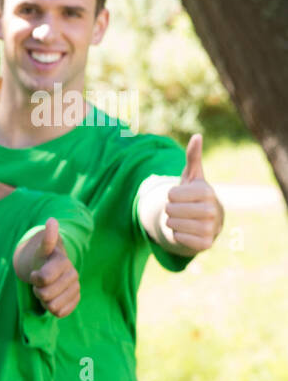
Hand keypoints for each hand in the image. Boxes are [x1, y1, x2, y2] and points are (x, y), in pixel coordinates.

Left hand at [19, 218, 79, 316]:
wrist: (50, 268)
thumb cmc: (42, 258)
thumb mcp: (40, 248)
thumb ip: (47, 238)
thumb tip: (52, 221)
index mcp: (62, 262)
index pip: (43, 278)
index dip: (35, 279)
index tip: (34, 274)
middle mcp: (72, 274)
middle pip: (45, 295)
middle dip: (37, 291)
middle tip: (38, 284)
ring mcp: (75, 288)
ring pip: (53, 306)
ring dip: (45, 300)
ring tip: (46, 289)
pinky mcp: (75, 299)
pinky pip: (60, 313)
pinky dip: (53, 308)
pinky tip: (53, 298)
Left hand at [164, 135, 223, 252]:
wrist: (207, 222)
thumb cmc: (195, 195)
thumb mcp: (192, 176)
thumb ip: (193, 157)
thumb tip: (197, 136)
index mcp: (207, 191)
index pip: (171, 194)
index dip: (171, 195)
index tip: (181, 196)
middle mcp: (211, 210)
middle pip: (169, 210)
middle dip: (170, 210)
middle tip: (181, 209)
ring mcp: (210, 228)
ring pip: (171, 224)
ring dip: (172, 222)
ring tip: (183, 219)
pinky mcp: (205, 244)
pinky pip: (177, 238)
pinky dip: (177, 235)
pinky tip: (187, 231)